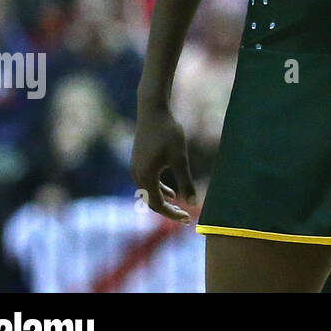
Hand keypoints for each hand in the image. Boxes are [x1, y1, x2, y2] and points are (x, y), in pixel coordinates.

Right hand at [130, 105, 197, 222]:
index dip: (172, 214)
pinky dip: (159, 190)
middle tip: (185, 217)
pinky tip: (171, 191)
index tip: (188, 219)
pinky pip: (148, 182)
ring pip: (149, 192)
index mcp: (146, 177)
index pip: (158, 205)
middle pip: (152, 201)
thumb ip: (186, 181)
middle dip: (169, 211)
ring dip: (164, 201)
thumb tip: (194, 203)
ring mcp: (136, 168)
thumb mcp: (180, 158)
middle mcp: (137, 175)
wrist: (153, 111)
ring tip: (179, 207)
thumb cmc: (168, 134)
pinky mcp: (139, 161)